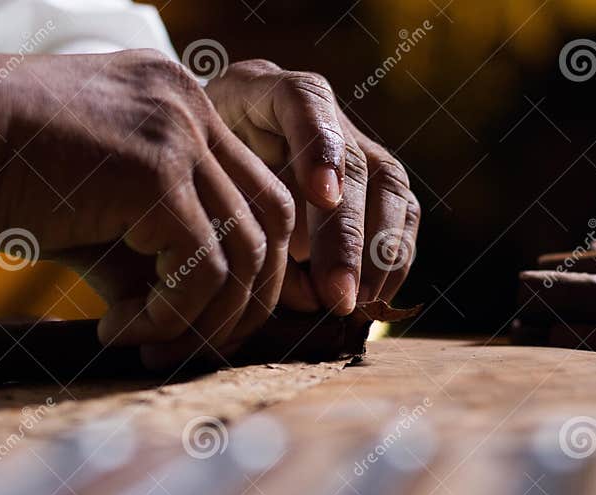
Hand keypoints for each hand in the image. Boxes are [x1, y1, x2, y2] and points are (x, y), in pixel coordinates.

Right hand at [0, 49, 295, 368]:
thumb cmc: (1, 177)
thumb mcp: (99, 213)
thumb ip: (158, 252)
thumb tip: (197, 321)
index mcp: (183, 106)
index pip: (258, 194)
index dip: (250, 270)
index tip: (204, 323)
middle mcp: (191, 108)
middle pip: (271, 221)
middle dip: (247, 301)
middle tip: (193, 348)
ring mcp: (177, 134)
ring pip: (244, 251)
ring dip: (204, 319)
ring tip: (147, 347)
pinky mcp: (153, 173)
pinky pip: (200, 268)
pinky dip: (171, 316)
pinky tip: (115, 329)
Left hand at [204, 60, 420, 312]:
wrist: (206, 161)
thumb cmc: (194, 177)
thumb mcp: (202, 193)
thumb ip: (250, 232)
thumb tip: (310, 296)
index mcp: (259, 91)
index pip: (302, 98)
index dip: (319, 146)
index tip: (324, 197)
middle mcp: (316, 110)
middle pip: (353, 159)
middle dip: (348, 234)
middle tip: (339, 294)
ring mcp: (352, 139)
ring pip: (389, 185)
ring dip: (379, 252)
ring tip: (358, 302)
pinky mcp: (373, 178)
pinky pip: (402, 212)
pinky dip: (393, 258)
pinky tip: (373, 298)